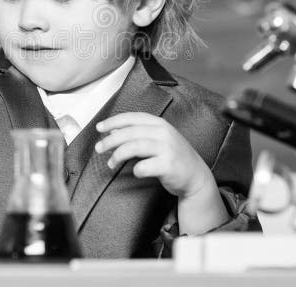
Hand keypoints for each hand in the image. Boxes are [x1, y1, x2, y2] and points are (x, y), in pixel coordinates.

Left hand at [95, 112, 214, 197]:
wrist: (196, 176)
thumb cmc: (173, 157)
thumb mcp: (157, 140)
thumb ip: (137, 134)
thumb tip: (113, 131)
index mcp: (159, 124)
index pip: (132, 118)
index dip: (113, 121)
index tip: (99, 127)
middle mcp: (164, 133)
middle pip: (130, 132)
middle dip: (110, 140)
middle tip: (99, 148)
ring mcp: (167, 148)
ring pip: (134, 146)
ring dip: (118, 155)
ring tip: (111, 164)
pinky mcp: (168, 165)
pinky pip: (144, 166)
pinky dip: (136, 170)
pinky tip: (136, 172)